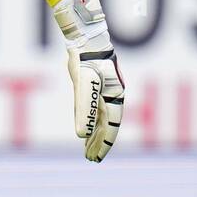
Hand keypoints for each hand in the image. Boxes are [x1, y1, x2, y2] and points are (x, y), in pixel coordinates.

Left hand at [53, 0, 124, 162]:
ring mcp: (104, 91)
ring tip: (87, 151)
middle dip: (98, 143)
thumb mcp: (84, 84)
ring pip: (101, 119)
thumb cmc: (87, 58)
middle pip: (107, 125)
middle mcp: (112, 95)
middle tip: (90, 159)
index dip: (104, 144)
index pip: (112, 126)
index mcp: (115, 96)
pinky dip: (90, 123)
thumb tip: (80, 134)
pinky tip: (84, 132)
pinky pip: (94, 110)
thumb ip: (83, 109)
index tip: (96, 158)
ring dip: (94, 135)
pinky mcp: (93, 87)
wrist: (86, 37)